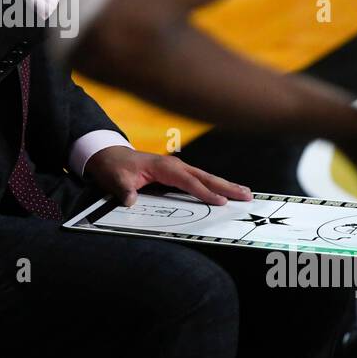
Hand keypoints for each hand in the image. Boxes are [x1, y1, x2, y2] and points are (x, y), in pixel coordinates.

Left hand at [84, 146, 250, 206]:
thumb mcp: (115, 179)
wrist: (109, 155)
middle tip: (247, 195)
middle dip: (227, 186)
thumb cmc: (114, 167)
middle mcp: (174, 165)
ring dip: (225, 185)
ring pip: (205, 177)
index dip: (205, 192)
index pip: (189, 181)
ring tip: (245, 192)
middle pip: (205, 177)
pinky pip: (199, 179)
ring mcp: (177, 168)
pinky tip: (225, 191)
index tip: (221, 202)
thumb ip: (123, 190)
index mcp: (163, 167)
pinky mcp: (176, 172)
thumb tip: (130, 200)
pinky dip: (214, 185)